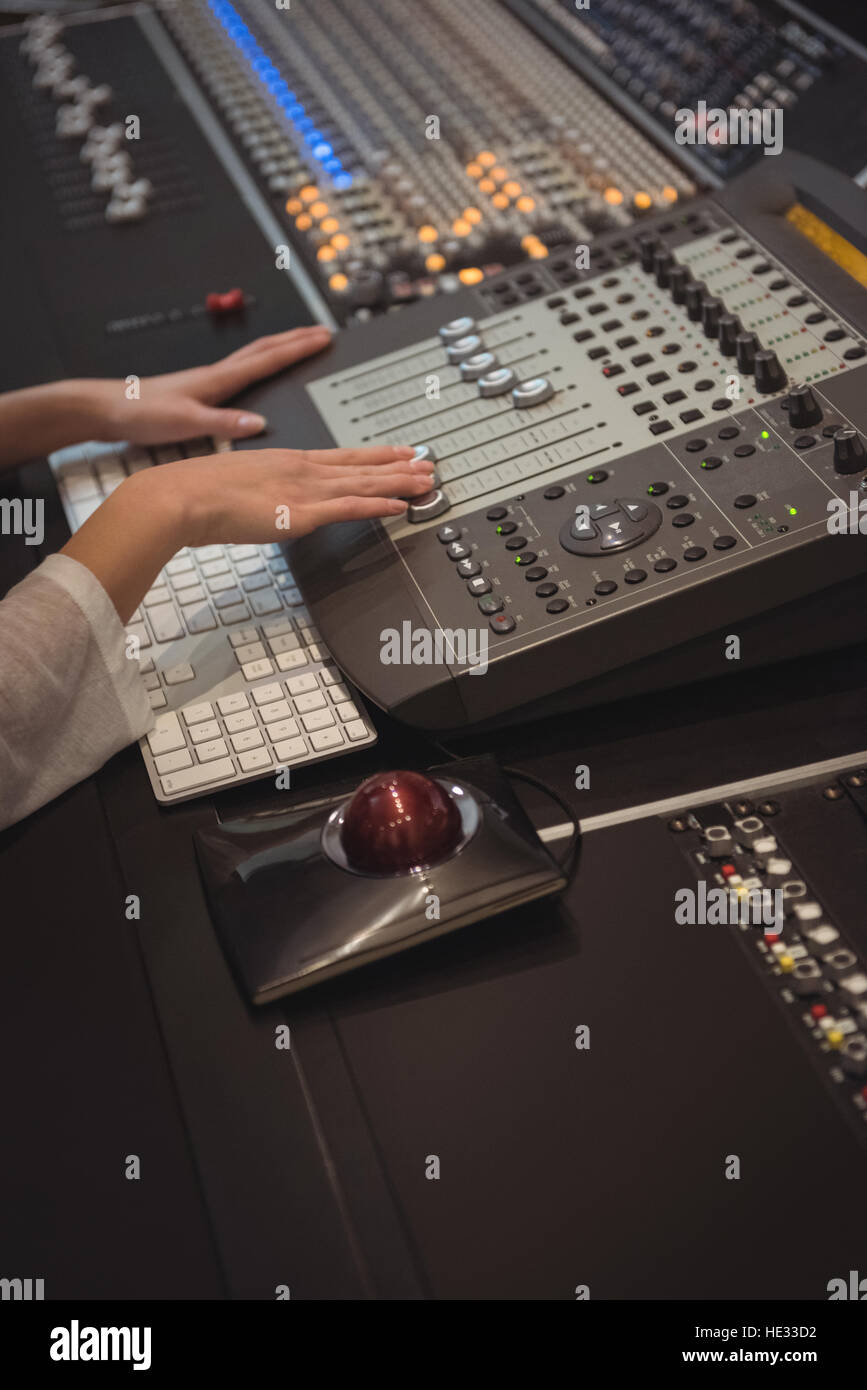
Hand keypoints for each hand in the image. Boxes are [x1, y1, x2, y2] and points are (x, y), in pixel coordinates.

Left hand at [86, 324, 333, 443]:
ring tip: (300, 343)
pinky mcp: (200, 390)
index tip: (324, 338)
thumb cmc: (141, 414)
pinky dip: (260, 363)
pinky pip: (241, 370)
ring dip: (280, 347)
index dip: (298, 348)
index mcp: (218, 380)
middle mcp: (216, 375)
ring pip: (253, 356)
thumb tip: (260, 424)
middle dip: (296, 339)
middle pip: (264, 349)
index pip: (267, 359)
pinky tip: (259, 372)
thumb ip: (225, 423)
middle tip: (322, 332)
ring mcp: (208, 381)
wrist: (108, 410)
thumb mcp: (187, 423)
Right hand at [153, 443, 435, 545]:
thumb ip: (263, 492)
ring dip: (398, 483)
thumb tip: (270, 503)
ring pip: (363, 483)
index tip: (402, 451)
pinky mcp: (301, 512)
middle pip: (362, 466)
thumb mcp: (241, 485)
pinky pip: (348, 507)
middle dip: (399, 466)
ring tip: (427, 482)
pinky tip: (398, 504)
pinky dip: (377, 504)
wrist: (183, 495)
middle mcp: (303, 470)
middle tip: (429, 465)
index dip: (377, 454)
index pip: (343, 456)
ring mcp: (304, 489)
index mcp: (289, 461)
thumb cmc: (200, 492)